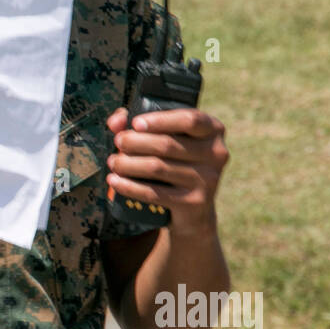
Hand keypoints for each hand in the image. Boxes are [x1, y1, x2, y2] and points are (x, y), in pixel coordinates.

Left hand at [105, 106, 228, 235]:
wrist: (195, 208)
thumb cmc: (177, 161)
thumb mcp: (168, 137)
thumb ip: (141, 123)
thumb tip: (116, 121)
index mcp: (213, 130)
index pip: (189, 120)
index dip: (160, 120)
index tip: (136, 123)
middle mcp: (216, 154)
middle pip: (167, 145)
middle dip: (135, 142)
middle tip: (118, 141)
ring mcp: (208, 180)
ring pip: (157, 168)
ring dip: (128, 164)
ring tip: (113, 161)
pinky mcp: (194, 202)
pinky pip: (154, 193)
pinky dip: (129, 186)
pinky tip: (114, 181)